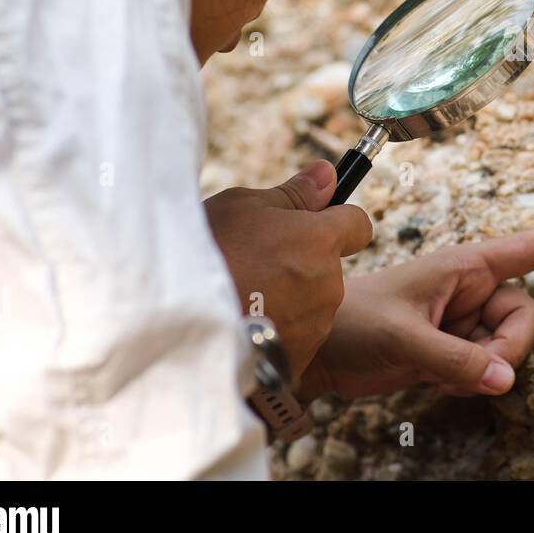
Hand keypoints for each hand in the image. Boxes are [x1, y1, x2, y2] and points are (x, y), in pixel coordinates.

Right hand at [204, 160, 371, 381]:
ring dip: (290, 298)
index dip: (338, 222)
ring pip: (313, 303)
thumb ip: (295, 193)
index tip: (315, 223)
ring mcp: (315, 325)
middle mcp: (329, 284)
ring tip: (245, 297)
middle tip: (256, 264)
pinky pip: (297, 337)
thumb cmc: (208, 254)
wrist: (175, 320)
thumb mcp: (243, 206)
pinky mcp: (300, 358)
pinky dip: (278, 330)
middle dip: (302, 263)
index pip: (358, 225)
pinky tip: (245, 324)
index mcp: (321, 241)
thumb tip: (329, 174)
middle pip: (329, 267)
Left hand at [300, 218, 533, 399]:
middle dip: (506, 348)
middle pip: (525, 316)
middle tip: (469, 364)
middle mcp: (472, 289)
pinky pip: (487, 366)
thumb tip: (506, 380)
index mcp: (465, 265)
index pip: (533, 248)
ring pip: (508, 347)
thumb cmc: (352, 321)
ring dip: (484, 367)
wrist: (317, 351)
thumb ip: (456, 360)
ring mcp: (465, 320)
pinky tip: (435, 379)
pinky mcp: (456, 348)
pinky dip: (470, 379)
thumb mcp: (404, 337)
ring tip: (439, 370)